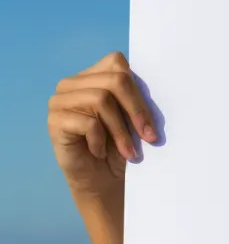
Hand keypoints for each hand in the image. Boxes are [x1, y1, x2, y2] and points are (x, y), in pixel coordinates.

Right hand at [48, 52, 157, 205]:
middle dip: (136, 111)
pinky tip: (99, 152)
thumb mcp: (134, 117)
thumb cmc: (121, 145)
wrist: (103, 180)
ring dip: (121, 131)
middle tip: (148, 137)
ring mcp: (60, 101)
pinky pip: (88, 123)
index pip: (117, 63)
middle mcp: (72, 83)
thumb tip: (159, 82)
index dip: (138, 92)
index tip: (151, 122)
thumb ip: (137, 96)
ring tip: (128, 151)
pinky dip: (100, 140)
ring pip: (101, 99)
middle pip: (114, 80)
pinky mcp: (55, 120)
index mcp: (92, 75)